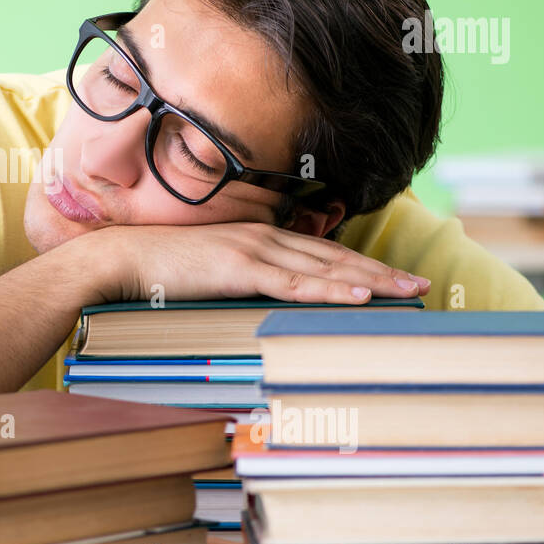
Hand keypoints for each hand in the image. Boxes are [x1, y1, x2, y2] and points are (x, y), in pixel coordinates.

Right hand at [93, 220, 429, 304]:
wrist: (122, 259)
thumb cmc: (160, 271)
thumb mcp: (209, 274)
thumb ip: (239, 282)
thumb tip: (262, 303)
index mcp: (259, 240)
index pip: (322, 255)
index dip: (362, 267)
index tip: (394, 280)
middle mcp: (264, 239)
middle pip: (335, 258)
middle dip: (382, 273)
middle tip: (421, 285)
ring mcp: (254, 250)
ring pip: (325, 268)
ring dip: (371, 280)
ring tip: (407, 291)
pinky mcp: (240, 268)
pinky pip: (295, 282)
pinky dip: (331, 288)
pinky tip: (360, 295)